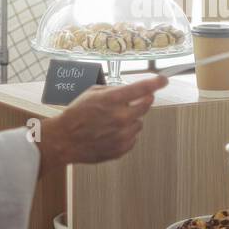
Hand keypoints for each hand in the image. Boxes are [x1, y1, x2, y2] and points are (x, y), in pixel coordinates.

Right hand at [38, 75, 167, 175]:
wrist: (65, 140)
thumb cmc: (76, 115)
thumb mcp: (92, 93)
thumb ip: (114, 90)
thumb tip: (130, 90)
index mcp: (112, 100)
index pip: (142, 89)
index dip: (155, 83)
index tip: (163, 80)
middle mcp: (120, 117)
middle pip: (146, 105)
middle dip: (143, 100)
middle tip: (132, 101)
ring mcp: (122, 135)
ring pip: (140, 122)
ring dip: (131, 119)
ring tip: (112, 121)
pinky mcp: (122, 148)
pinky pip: (133, 137)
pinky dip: (126, 133)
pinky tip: (111, 132)